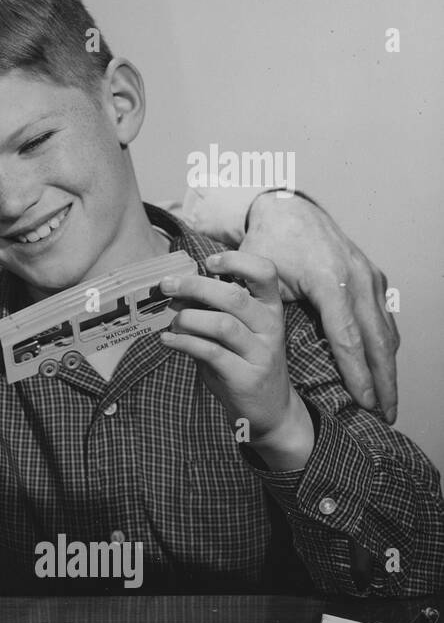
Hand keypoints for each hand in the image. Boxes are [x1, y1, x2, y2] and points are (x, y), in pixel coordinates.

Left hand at [159, 250, 313, 470]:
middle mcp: (271, 327)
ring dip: (188, 318)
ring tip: (171, 322)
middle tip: (167, 286)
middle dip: (195, 286)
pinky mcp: (246, 377)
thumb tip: (175, 289)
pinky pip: (210, 352)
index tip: (209, 262)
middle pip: (234, 297)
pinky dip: (183, 343)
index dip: (237, 261)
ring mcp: (261, 353)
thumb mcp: (235, 331)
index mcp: (270, 308)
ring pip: (222, 324)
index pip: (265, 272)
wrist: (269, 409)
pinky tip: (168, 340)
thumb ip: (210, 309)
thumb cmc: (244, 361)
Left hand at [241, 192, 398, 421]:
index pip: (347, 337)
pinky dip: (385, 346)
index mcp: (329, 282)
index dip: (357, 373)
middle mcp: (357, 280)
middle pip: (377, 341)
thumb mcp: (257, 273)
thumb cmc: (268, 242)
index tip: (364, 402)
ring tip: (387, 401)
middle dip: (384, 380)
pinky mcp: (372, 275)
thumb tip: (233, 338)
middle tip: (386, 414)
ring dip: (388, 368)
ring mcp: (369, 277)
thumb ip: (253, 305)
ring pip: (385, 331)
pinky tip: (383, 369)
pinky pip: (384, 318)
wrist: (288, 209)